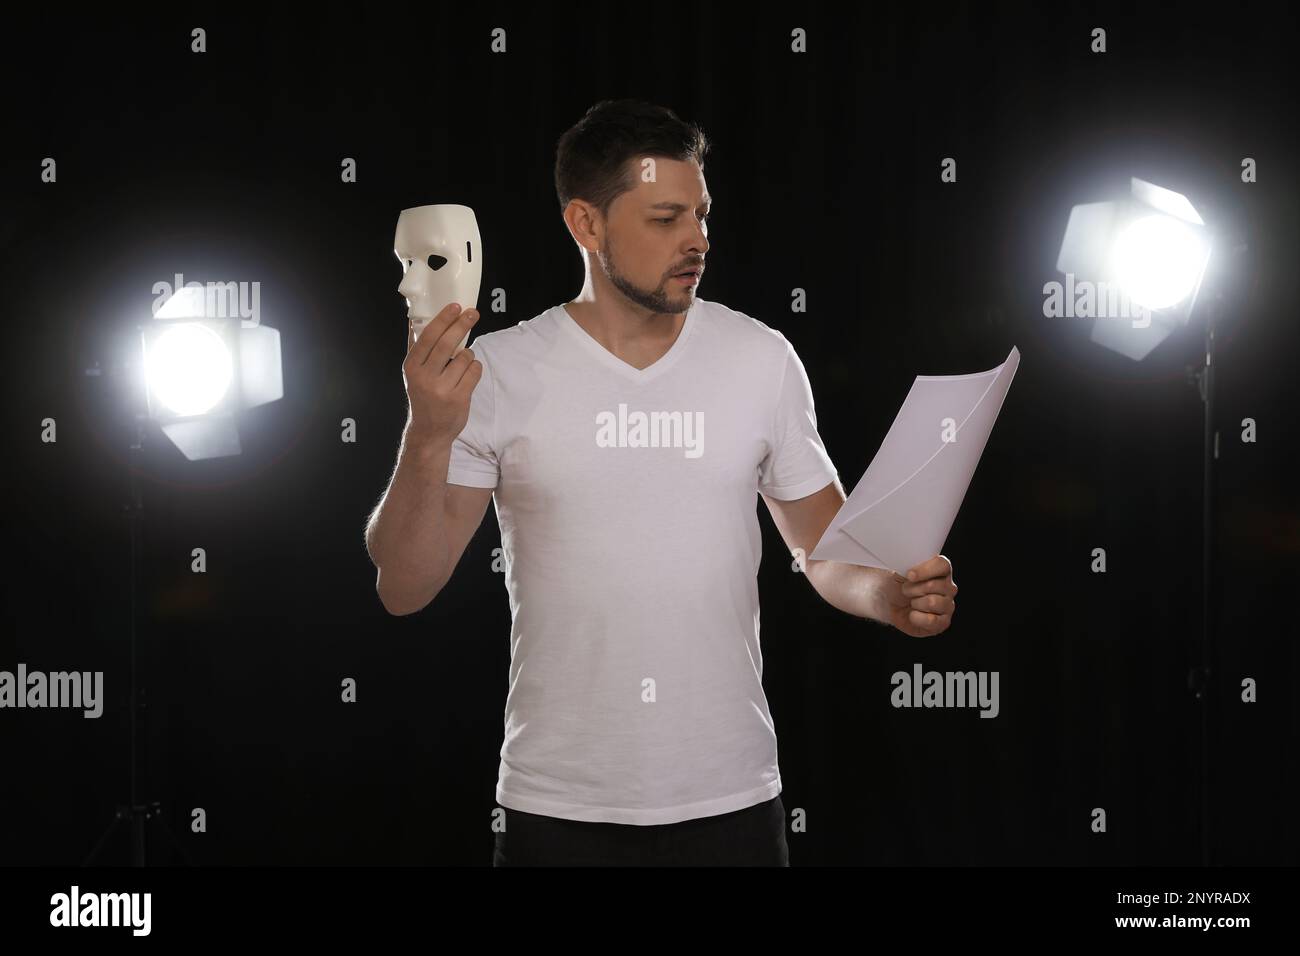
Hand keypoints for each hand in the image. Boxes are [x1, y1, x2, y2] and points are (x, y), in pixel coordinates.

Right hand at [402, 302, 481, 444]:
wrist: (429, 431)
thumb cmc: (423, 395)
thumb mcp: (413, 372)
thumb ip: (415, 346)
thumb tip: (414, 317)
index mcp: (412, 366)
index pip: (428, 337)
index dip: (443, 319)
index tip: (456, 305)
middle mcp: (424, 377)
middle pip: (447, 343)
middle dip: (462, 324)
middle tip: (473, 313)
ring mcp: (442, 389)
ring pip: (464, 357)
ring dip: (469, 354)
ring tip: (463, 361)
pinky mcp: (459, 398)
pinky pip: (474, 371)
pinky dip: (475, 367)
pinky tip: (468, 373)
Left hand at [883, 554, 955, 636]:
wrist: (891, 607)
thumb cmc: (898, 588)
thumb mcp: (899, 572)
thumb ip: (907, 565)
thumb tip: (910, 571)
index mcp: (941, 571)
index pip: (942, 564)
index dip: (925, 570)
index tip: (909, 575)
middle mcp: (948, 587)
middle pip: (934, 585)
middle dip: (913, 589)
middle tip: (906, 591)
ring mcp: (948, 606)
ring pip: (932, 602)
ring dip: (915, 603)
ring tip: (912, 603)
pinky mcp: (943, 623)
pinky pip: (931, 620)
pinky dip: (916, 618)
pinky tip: (914, 615)